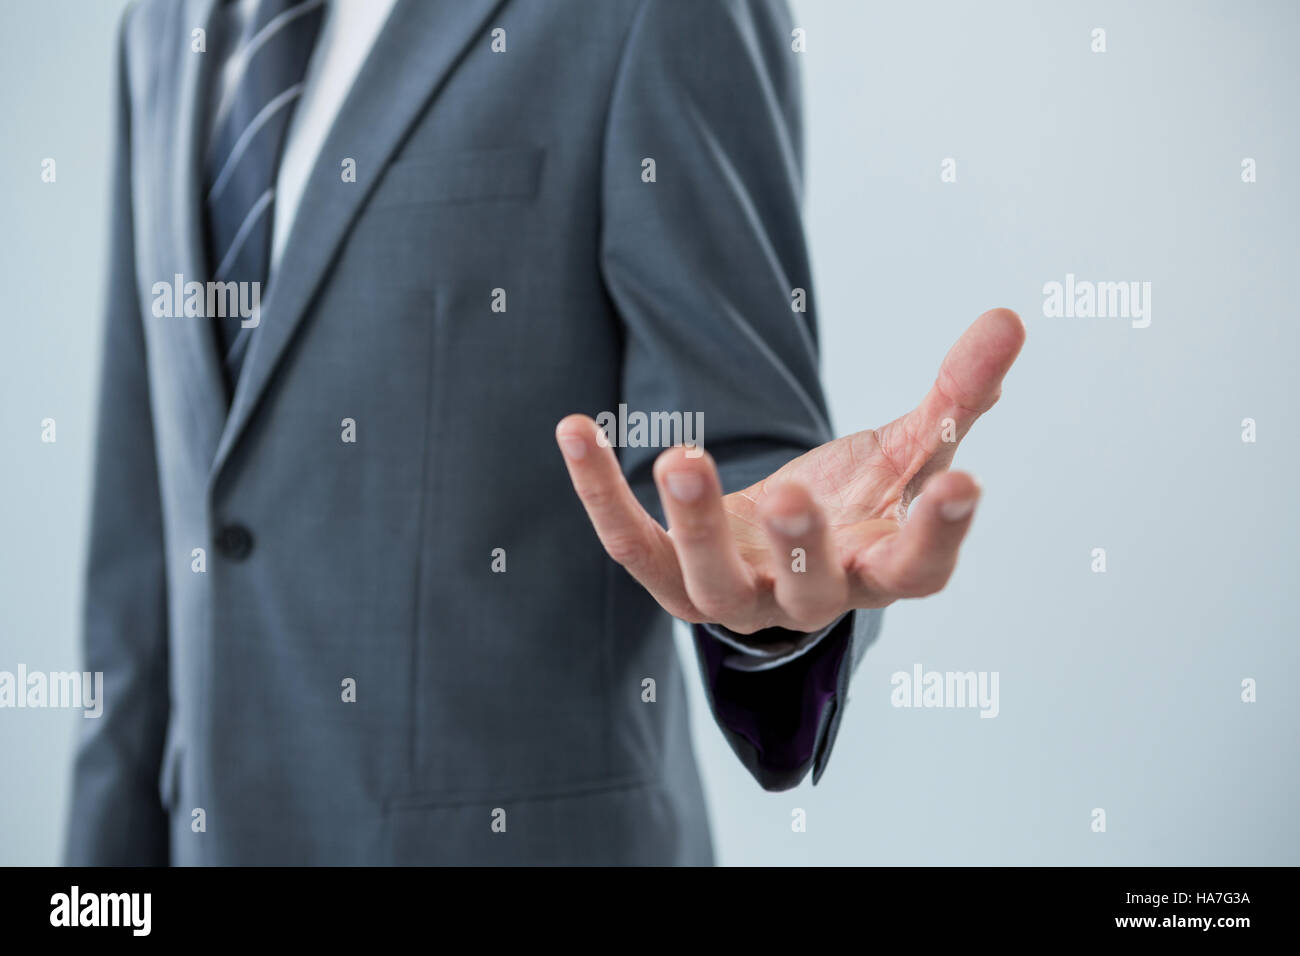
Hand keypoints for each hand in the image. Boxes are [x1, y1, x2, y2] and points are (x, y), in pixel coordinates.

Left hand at [554, 308, 1025, 634]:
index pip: (920, 569)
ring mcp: (736, 595)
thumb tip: (1010, 317)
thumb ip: (956, 394)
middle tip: (794, 496)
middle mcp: (811, 599)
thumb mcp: (906, 450)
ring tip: (683, 457)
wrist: (779, 547)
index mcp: (880, 569)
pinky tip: (575, 427)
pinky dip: (600, 491)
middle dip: (802, 546)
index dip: (941, 532)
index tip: (963, 479)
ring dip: (695, 526)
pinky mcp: (669, 577)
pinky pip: (629, 544)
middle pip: (811, 592)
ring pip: (712, 585)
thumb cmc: (855, 502)